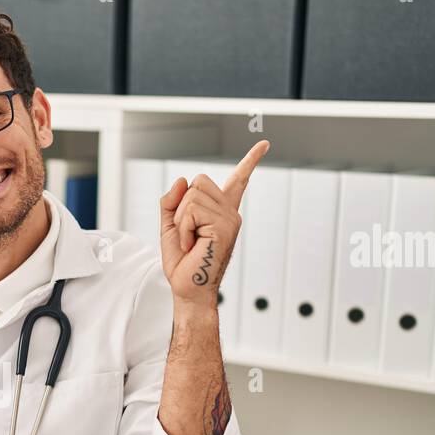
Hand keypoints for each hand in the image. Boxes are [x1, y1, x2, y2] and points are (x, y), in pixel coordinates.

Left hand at [159, 140, 269, 309]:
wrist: (187, 289)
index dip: (250, 161)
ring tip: (189, 241)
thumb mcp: (170, 226)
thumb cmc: (182, 263)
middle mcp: (229, 212)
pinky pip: (191, 211)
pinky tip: (191, 245)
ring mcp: (230, 219)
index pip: (238, 180)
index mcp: (220, 211)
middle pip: (198, 181)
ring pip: (191, 195)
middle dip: (181, 206)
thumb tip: (182, 179)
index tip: (264, 144)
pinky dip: (183, 228)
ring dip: (181, 220)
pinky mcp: (224, 227)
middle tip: (187, 233)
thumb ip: (172, 201)